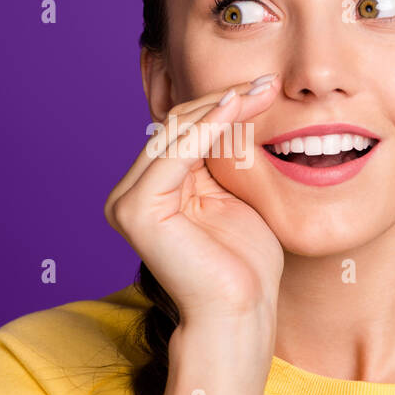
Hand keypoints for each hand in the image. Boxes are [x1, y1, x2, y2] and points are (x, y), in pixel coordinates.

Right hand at [105, 74, 284, 326]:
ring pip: (175, 134)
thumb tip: (231, 106)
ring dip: (221, 108)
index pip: (181, 132)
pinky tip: (237, 108)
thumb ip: (220, 156)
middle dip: (223, 100)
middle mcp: (128, 193)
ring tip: (261, 90)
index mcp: (149, 190)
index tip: (264, 87)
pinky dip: (209, 127)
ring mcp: (126, 202)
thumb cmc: (245, 264)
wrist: (242, 312)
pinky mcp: (136, 210)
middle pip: (175, 127)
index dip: (221, 105)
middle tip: (267, 82)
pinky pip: (176, 154)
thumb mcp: (233, 193)